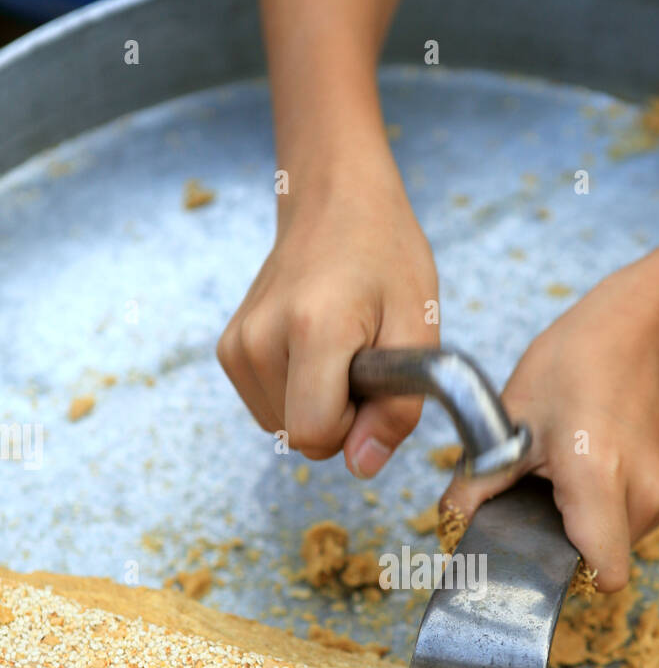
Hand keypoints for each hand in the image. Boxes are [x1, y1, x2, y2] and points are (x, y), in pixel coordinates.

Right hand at [218, 153, 438, 477]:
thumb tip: (361, 467)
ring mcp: (237, 345)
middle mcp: (259, 338)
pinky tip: (315, 350)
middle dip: (341, 417)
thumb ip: (398, 407)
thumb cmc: (385, 254)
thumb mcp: (419, 325)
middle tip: (363, 358)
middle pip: (302, 437)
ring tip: (341, 349)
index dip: (354, 427)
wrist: (334, 200)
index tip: (374, 384)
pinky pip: (270, 409)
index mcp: (311, 328)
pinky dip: (299, 394)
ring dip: (321, 405)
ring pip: (285, 428)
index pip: (315, 434)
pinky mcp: (229, 351)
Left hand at [442, 264, 658, 591]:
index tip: (537, 545)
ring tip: (571, 473)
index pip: (601, 574)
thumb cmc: (576, 363)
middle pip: (599, 561)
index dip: (563, 572)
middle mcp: (645, 494)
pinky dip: (610, 511)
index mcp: (599, 476)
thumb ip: (477, 481)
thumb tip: (450, 524)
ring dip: (588, 525)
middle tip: (544, 492)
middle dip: (564, 540)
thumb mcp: (511, 416)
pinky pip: (635, 526)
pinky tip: (597, 468)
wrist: (644, 330)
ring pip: (617, 546)